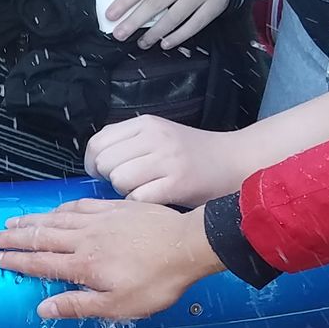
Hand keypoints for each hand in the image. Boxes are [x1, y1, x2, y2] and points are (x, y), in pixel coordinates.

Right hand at [0, 198, 225, 320]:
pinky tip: (54, 210)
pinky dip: (59, 209)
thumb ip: (78, 306)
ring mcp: (99, 220)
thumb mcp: (118, 306)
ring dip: (31, 221)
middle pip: (41, 237)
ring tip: (13, 221)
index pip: (40, 263)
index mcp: (83, 265)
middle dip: (14, 238)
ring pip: (56, 219)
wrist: (187, 246)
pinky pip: (78, 206)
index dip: (16, 261)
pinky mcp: (113, 208)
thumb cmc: (156, 282)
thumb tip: (43, 308)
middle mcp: (85, 239)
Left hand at [85, 115, 251, 206]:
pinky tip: (154, 200)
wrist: (235, 161)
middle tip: (128, 183)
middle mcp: (155, 137)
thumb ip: (129, 142)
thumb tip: (95, 161)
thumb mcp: (159, 135)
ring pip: (119, 180)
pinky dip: (139, 204)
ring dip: (125, 191)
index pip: (98, 142)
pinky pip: (137, 198)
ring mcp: (167, 160)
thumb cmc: (192, 154)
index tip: (101, 172)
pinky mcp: (178, 183)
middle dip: (109, 178)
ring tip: (144, 189)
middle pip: (104, 163)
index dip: (93, 162)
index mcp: (146, 123)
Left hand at [103, 0, 227, 49]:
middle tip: (120, 35)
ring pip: (174, 16)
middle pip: (156, 2)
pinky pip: (194, 25)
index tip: (111, 16)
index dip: (125, 1)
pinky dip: (178, 37)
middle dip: (135, 21)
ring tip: (142, 43)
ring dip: (155, 33)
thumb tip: (127, 9)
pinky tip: (165, 44)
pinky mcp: (216, 4)